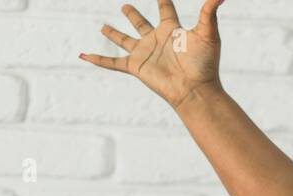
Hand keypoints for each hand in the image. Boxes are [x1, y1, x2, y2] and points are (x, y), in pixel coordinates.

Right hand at [79, 0, 224, 109]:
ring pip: (124, 39)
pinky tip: (83, 55)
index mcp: (172, 30)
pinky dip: (98, 59)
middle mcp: (156, 40)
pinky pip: (112, 62)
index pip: (165, 9)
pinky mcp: (136, 66)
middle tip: (125, 6)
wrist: (196, 89)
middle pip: (141, 23)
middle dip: (133, 15)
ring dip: (113, 33)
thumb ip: (209, 12)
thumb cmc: (205, 63)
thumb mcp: (208, 34)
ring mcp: (145, 53)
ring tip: (103, 26)